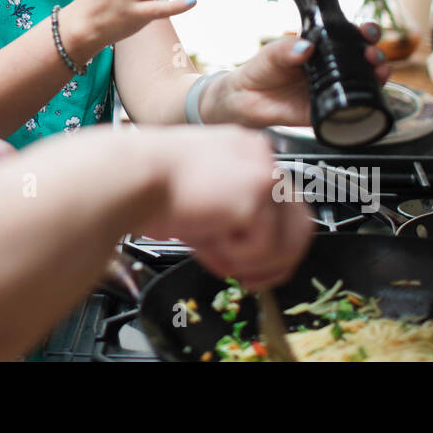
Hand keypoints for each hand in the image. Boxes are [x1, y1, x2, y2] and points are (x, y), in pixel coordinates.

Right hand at [138, 127, 312, 288]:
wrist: (131, 177)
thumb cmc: (150, 187)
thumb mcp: (203, 202)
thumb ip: (231, 222)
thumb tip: (247, 261)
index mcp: (246, 151)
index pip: (283, 202)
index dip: (272, 242)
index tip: (254, 267)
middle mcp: (262, 156)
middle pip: (300, 222)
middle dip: (279, 262)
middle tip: (252, 281)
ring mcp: (264, 173)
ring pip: (288, 240)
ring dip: (254, 263)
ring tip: (220, 259)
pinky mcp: (258, 194)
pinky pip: (264, 247)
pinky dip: (235, 256)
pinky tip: (208, 239)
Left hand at [201, 22, 392, 128]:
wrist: (244, 99)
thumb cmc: (260, 70)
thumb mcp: (271, 53)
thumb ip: (286, 50)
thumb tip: (306, 48)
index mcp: (321, 49)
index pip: (350, 38)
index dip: (364, 33)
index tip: (367, 30)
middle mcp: (330, 69)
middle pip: (364, 60)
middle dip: (376, 54)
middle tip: (372, 54)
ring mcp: (330, 91)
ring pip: (364, 84)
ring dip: (377, 77)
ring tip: (377, 71)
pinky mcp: (325, 113)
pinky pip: (349, 111)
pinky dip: (362, 107)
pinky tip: (367, 100)